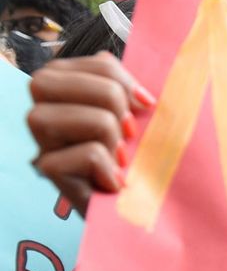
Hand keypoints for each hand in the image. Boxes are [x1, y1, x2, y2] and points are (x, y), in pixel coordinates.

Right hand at [28, 53, 154, 214]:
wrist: (119, 208)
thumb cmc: (126, 157)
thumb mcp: (130, 116)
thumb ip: (127, 91)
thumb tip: (142, 98)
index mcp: (61, 84)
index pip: (102, 62)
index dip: (130, 85)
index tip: (142, 109)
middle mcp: (43, 105)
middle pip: (94, 85)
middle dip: (121, 109)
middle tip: (125, 136)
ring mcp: (41, 137)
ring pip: (94, 118)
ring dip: (115, 139)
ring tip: (114, 157)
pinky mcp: (47, 167)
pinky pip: (90, 154)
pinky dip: (110, 169)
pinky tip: (109, 180)